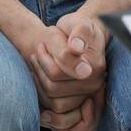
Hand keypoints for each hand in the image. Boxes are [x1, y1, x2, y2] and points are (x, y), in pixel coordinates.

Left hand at [33, 11, 109, 130]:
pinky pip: (55, 108)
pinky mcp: (78, 101)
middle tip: (36, 52)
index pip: (58, 72)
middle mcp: (94, 84)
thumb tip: (76, 47)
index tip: (40, 46)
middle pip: (53, 88)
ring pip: (52, 100)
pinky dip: (42, 94)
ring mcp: (87, 94)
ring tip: (36, 62)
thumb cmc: (78, 26)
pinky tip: (37, 76)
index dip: (44, 60)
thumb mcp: (79, 22)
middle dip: (39, 70)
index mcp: (94, 66)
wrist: (82, 35)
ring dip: (38, 81)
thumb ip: (80, 32)